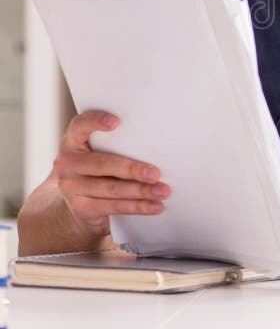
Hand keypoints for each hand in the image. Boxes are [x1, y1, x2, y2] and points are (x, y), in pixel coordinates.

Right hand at [52, 111, 169, 236]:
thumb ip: (117, 142)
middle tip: (156, 173)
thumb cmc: (99, 164)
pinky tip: (156, 206)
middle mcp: (67, 163)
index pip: (80, 125)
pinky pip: (114, 207)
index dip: (95, 121)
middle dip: (132, 169)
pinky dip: (138, 206)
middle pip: (102, 164)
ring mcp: (71, 187)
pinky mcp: (81, 207)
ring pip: (111, 189)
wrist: (77, 198)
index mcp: (72, 141)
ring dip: (141, 191)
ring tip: (163, 191)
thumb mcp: (100, 149)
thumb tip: (157, 142)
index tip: (116, 122)